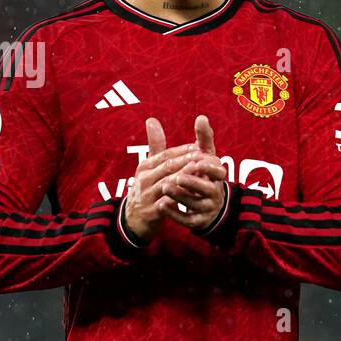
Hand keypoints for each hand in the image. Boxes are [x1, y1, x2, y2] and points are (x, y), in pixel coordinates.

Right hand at [122, 118, 202, 243]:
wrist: (134, 220)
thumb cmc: (146, 189)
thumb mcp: (148, 167)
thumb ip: (154, 145)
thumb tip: (151, 119)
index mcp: (145, 166)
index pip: (167, 154)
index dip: (185, 151)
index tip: (201, 148)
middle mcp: (144, 179)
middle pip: (169, 167)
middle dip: (189, 161)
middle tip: (207, 158)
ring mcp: (147, 196)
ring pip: (170, 183)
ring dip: (187, 178)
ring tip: (203, 174)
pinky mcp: (152, 212)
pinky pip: (169, 203)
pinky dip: (182, 198)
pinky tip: (195, 195)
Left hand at [160, 115, 229, 231]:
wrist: (207, 206)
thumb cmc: (204, 176)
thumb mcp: (204, 157)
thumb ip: (202, 138)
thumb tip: (201, 117)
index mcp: (216, 177)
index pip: (218, 172)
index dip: (209, 168)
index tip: (197, 162)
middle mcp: (215, 192)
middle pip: (207, 188)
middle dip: (192, 182)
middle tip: (177, 177)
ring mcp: (207, 208)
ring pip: (195, 203)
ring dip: (180, 195)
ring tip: (164, 187)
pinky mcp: (198, 221)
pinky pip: (187, 219)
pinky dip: (175, 213)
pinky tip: (162, 205)